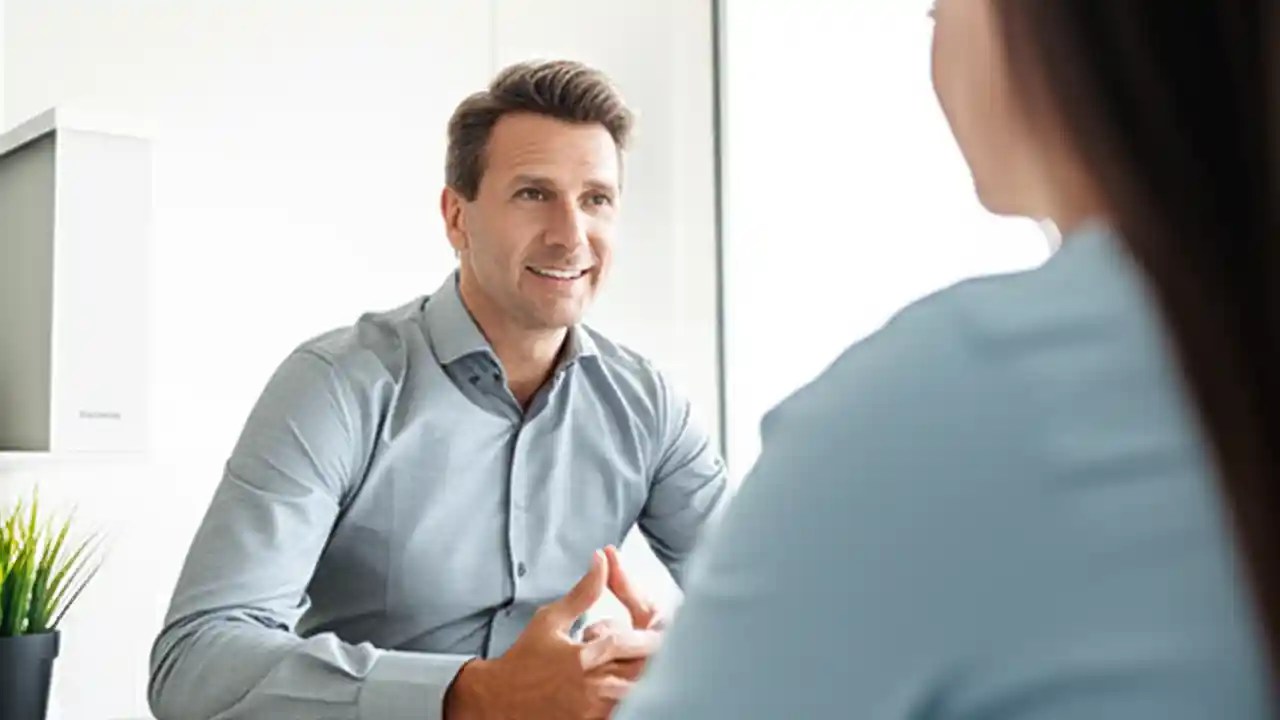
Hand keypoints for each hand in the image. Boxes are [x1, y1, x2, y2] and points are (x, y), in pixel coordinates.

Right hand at [444, 550, 662, 719]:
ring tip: (624, 663)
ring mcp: (594, 709)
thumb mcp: (550, 619)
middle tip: (648, 644)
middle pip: (642, 669)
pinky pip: (623, 708)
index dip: (646, 633)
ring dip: (637, 674)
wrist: (498, 701)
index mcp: (583, 657)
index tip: (653, 628)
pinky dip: (625, 693)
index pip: (628, 642)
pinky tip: (614, 682)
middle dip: (648, 653)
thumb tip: (601, 560)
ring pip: (636, 691)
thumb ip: (583, 592)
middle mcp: (592, 686)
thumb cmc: (524, 659)